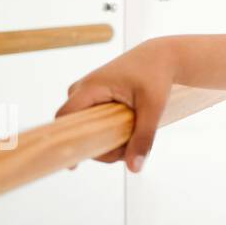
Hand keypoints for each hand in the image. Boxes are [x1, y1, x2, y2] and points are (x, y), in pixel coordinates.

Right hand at [54, 37, 177, 172]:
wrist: (160, 56)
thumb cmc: (156, 76)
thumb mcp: (154, 107)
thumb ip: (144, 137)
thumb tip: (134, 168)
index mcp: (90, 87)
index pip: (65, 118)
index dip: (65, 142)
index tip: (73, 165)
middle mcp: (81, 90)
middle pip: (77, 129)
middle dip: (99, 146)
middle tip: (126, 149)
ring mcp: (84, 94)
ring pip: (85, 128)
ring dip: (105, 140)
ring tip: (131, 137)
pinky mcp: (92, 99)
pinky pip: (91, 123)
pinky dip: (107, 132)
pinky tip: (126, 133)